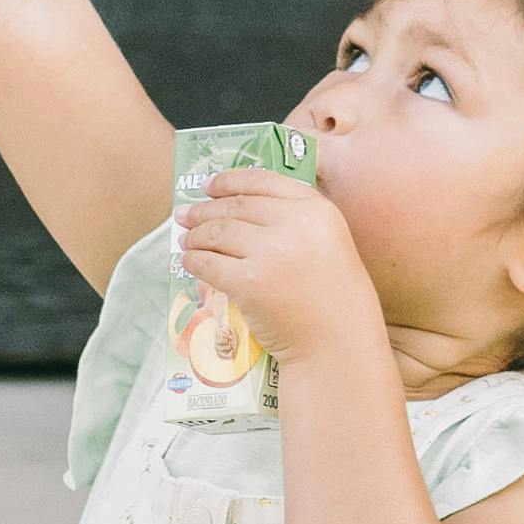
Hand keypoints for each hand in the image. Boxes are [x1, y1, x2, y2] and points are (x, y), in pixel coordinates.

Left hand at [177, 165, 378, 373]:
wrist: (338, 342)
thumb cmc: (335, 298)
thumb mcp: (329, 243)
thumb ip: (296, 222)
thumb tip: (239, 209)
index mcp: (317, 209)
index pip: (264, 181)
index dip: (230, 181)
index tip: (210, 185)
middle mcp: (294, 224)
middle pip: (236, 206)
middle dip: (204, 209)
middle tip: (186, 214)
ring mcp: (269, 253)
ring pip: (217, 232)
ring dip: (195, 235)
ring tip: (186, 239)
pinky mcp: (248, 283)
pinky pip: (209, 264)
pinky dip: (193, 260)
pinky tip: (189, 262)